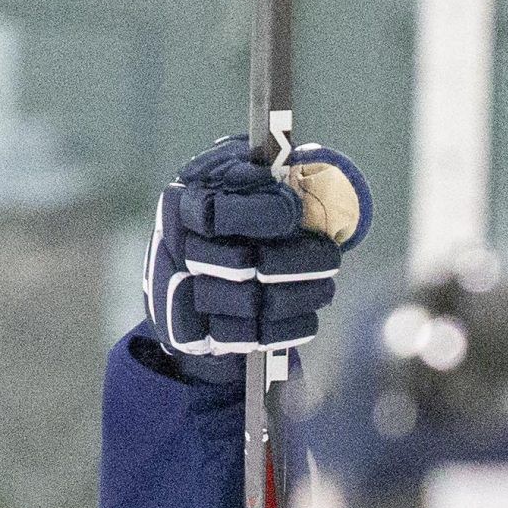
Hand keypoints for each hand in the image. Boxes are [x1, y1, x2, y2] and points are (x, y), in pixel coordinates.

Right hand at [144, 136, 372, 368]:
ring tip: (325, 284)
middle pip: (243, 263)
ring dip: (302, 295)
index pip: (218, 211)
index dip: (262, 214)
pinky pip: (257, 338)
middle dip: (298, 262)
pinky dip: (292, 325)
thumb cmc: (229, 221)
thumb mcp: (239, 182)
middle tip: (331, 257)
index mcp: (181, 205)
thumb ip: (264, 171)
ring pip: (253, 304)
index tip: (295, 211)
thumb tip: (305, 169)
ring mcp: (184, 297)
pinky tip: (306, 311)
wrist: (191, 283)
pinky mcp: (201, 338)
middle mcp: (175, 250)